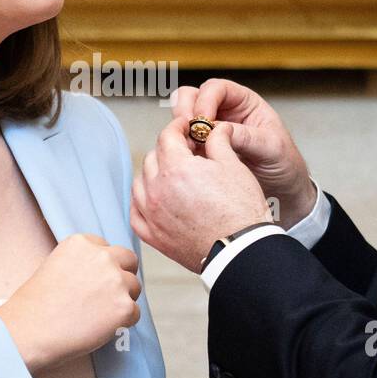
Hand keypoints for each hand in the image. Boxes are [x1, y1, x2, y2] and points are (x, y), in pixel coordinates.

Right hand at [0, 234, 139, 374]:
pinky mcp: (124, 308)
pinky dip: (122, 324)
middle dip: (122, 277)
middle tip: (106, 298)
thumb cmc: (35, 306)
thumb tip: (104, 272)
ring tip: (95, 316)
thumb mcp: (54, 266)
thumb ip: (81, 262)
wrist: (27, 332)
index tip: (92, 283)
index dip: (103, 267)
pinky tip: (98, 328)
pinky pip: (135, 314)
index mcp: (82, 243)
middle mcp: (102, 257)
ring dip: (121, 301)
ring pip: (134, 288)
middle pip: (129, 261)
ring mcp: (116, 281)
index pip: (108, 249)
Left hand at [131, 115, 272, 271]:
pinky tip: (152, 198)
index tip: (184, 127)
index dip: (178, 127)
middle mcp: (158, 190)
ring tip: (170, 174)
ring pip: (140, 183)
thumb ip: (219, 142)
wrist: (241, 250)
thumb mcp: (233, 166)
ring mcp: (152, 214)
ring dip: (153, 173)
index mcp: (176, 169)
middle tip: (184, 150)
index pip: (167, 136)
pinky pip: (135, 213)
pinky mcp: (153, 236)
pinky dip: (141, 202)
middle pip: (153, 158)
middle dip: (167, 149)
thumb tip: (216, 130)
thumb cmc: (241, 214)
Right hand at [171, 79, 314, 227]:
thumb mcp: (272, 148)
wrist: (283, 190)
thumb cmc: (284, 163)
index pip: (217, 88)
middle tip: (188, 132)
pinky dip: (181, 148)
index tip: (203, 120)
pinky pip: (183, 142)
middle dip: (186, 111)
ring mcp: (210, 131)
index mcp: (244, 102)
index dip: (206, 100)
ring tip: (189, 148)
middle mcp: (224, 111)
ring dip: (180, 130)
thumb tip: (218, 130)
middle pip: (192, 96)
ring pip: (182, 118)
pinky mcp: (202, 150)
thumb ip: (246, 137)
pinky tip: (190, 160)